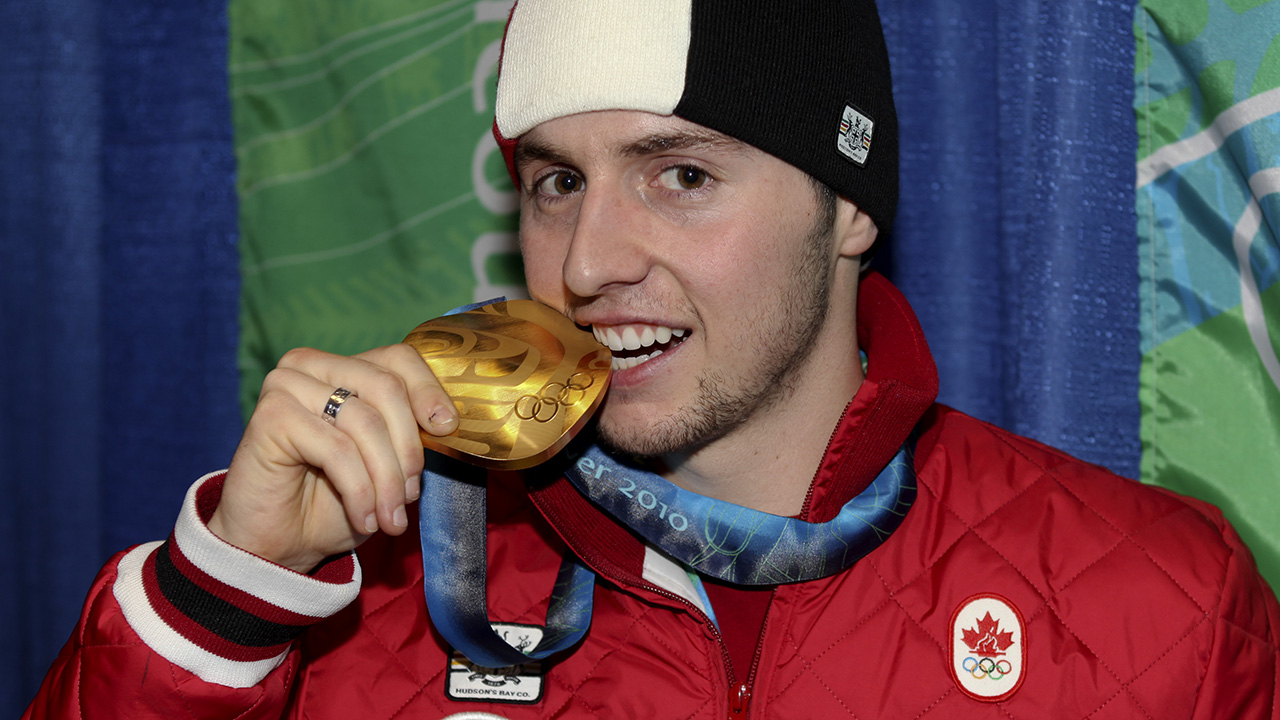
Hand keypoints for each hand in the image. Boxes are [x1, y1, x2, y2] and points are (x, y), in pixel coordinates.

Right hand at [207, 344, 457, 572]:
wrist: (278, 546)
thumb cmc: (334, 503)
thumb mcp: (387, 462)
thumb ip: (410, 433)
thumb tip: (446, 421)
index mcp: (344, 368)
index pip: (399, 358)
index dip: (429, 391)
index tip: (447, 430)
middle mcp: (311, 365)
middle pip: (387, 387)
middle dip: (408, 450)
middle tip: (410, 496)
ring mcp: (287, 385)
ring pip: (366, 422)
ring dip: (387, 479)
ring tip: (390, 517)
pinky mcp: (271, 414)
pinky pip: (337, 449)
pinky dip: (360, 490)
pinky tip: (364, 518)